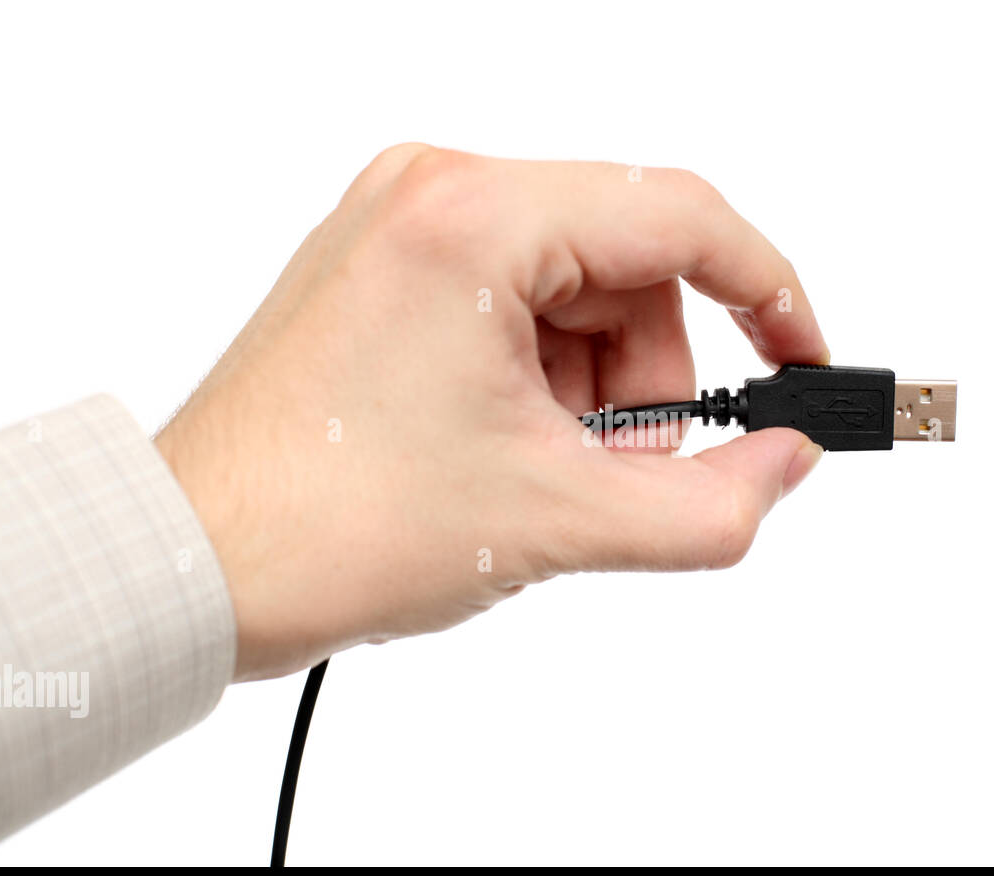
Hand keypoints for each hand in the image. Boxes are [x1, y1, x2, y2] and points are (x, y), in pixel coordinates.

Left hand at [155, 146, 828, 680]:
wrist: (191, 563)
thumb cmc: (326, 526)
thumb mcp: (554, 523)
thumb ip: (708, 505)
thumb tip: (784, 465)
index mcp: (473, 219)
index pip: (682, 216)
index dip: (770, 292)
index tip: (802, 361)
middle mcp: (434, 193)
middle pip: (629, 265)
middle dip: (648, 382)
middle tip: (618, 476)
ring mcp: (403, 226)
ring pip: (578, 289)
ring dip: (594, 391)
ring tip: (543, 476)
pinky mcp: (389, 268)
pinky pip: (519, 302)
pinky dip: (544, 380)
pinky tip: (507, 450)